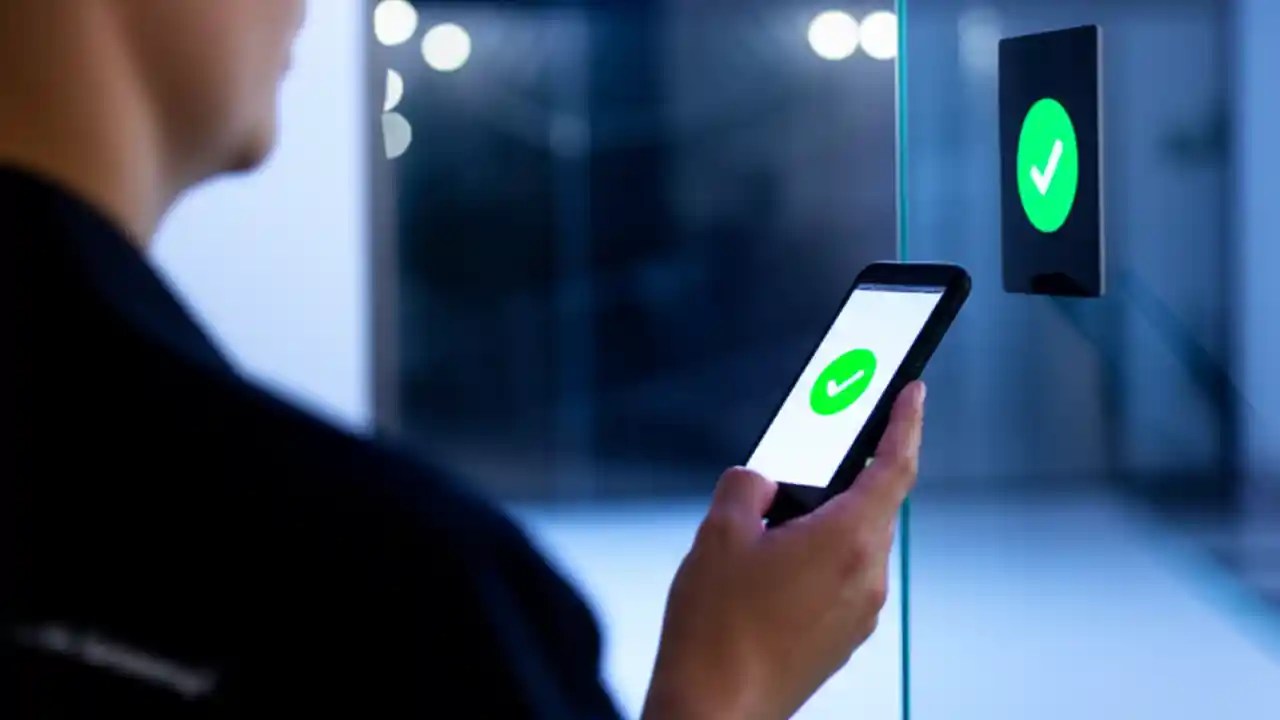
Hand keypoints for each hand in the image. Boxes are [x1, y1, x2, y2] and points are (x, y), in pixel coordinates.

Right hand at [641, 381, 925, 719]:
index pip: (894, 466)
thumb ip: (747, 487)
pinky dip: (819, 560)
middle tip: (809, 460)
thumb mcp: (718, 533)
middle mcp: (867, 577)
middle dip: (843, 478)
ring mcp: (859, 613)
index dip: (906, 423)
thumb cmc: (716, 629)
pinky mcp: (844, 638)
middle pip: (873, 505)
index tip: (913, 393)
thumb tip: (761, 482)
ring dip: (824, 524)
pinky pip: (843, 579)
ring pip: (854, 544)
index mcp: (847, 540)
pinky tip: (771, 570)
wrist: (713, 708)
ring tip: (769, 528)